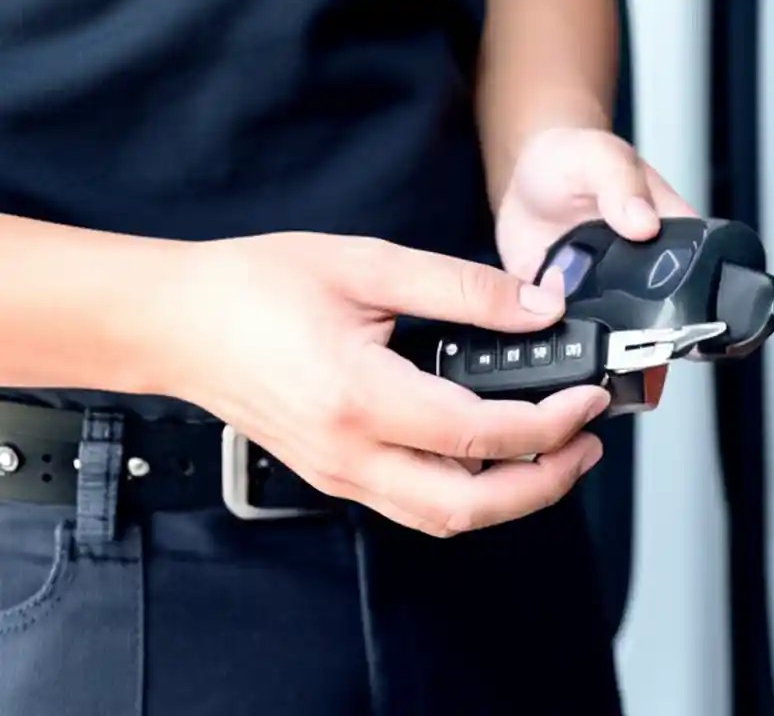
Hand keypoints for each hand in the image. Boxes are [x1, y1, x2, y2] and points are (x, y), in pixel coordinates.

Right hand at [165, 232, 609, 536]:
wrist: (177, 323)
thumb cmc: (254, 288)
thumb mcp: (369, 265)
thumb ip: (462, 288)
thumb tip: (536, 308)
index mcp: (362, 398)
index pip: (483, 433)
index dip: (552, 423)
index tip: (589, 398)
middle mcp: (351, 453)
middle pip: (471, 507)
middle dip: (546, 482)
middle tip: (587, 442)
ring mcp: (340, 474)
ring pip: (445, 517)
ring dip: (511, 497)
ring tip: (554, 451)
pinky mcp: (335, 475)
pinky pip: (416, 505)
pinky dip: (468, 493)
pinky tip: (493, 454)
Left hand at [495, 127, 695, 401]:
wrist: (525, 179)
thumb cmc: (572, 160)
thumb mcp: (599, 157)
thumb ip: (620, 183)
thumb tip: (642, 221)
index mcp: (672, 240)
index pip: (699, 287)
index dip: (690, 315)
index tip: (670, 331)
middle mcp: (646, 278)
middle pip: (661, 329)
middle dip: (641, 348)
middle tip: (617, 347)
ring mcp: (609, 300)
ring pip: (619, 346)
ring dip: (601, 353)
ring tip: (581, 349)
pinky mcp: (571, 314)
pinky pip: (576, 344)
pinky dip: (564, 350)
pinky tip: (552, 348)